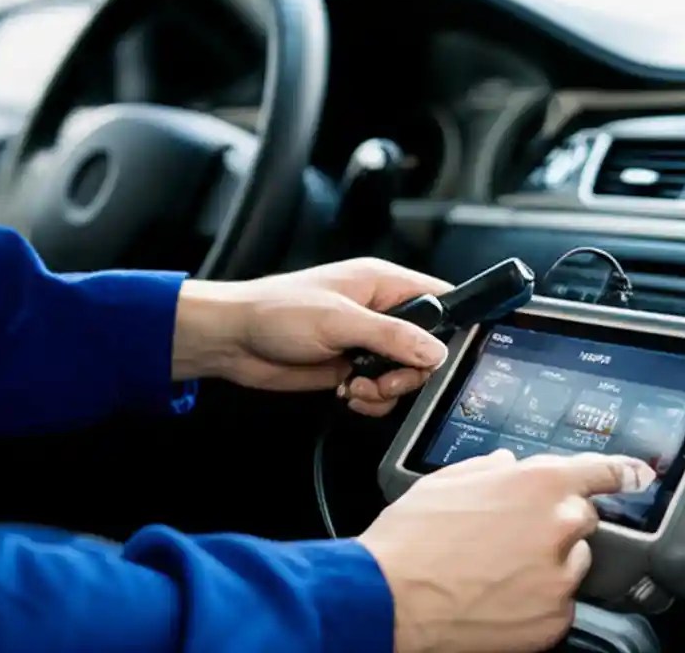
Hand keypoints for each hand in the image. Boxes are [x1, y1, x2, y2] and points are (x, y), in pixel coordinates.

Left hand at [172, 258, 451, 415]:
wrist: (234, 341)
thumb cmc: (275, 312)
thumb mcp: (338, 320)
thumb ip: (392, 335)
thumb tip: (435, 352)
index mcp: (383, 284)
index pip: (440, 300)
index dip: (450, 329)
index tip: (436, 357)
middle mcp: (380, 311)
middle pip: (427, 348)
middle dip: (409, 372)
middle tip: (383, 379)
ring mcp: (366, 342)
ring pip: (405, 375)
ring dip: (387, 390)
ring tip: (356, 387)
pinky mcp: (351, 368)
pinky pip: (381, 391)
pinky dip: (370, 400)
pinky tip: (346, 393)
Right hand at [358, 450, 655, 652]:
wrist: (391, 598)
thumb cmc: (410, 538)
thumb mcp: (444, 482)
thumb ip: (487, 470)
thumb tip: (505, 468)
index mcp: (537, 485)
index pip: (600, 472)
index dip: (621, 471)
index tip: (638, 474)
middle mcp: (559, 528)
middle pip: (580, 520)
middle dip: (552, 524)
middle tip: (507, 536)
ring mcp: (559, 579)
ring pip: (570, 565)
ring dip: (546, 564)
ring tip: (494, 571)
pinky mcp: (553, 620)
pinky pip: (557, 604)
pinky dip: (535, 601)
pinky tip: (495, 596)